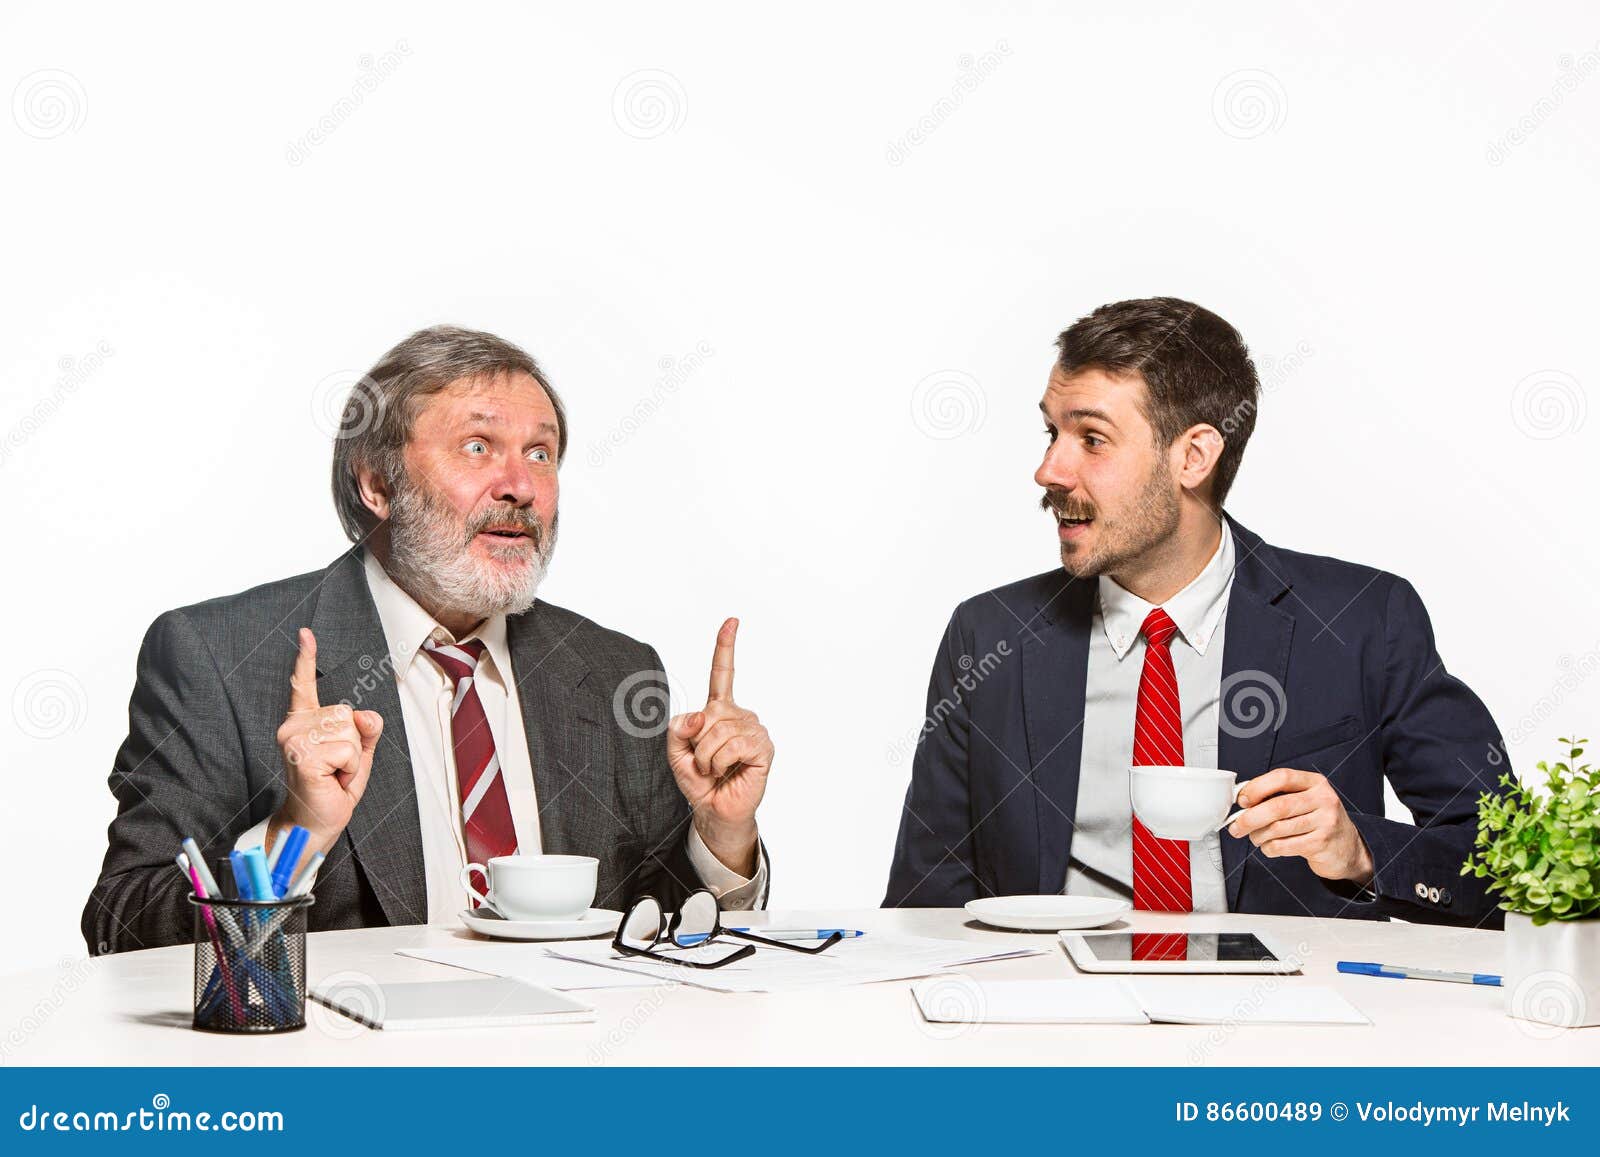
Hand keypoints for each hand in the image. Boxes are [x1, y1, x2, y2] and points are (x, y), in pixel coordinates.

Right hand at [270, 628, 383, 854]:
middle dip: (355, 744)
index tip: (306, 633)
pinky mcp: (302, 755)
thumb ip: (366, 729)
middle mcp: (293, 726)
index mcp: (303, 722)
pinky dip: (350, 768)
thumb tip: (365, 715)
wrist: (316, 824)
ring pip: (351, 732)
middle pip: (348, 713)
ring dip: (353, 758)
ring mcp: (294, 739)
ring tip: (333, 774)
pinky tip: (331, 779)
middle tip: (336, 767)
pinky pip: (349, 749)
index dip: (306, 657)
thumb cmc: (331, 789)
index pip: (303, 684)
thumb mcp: (359, 754)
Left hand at [665, 618, 770, 875]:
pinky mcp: (763, 747)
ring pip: (719, 731)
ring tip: (716, 770)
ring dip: (707, 757)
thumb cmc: (700, 781)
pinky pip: (734, 745)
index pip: (723, 674)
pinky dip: (721, 762)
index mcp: (719, 710)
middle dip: (697, 743)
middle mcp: (740, 715)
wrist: (714, 810)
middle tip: (704, 763)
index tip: (732, 621)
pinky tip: (729, 771)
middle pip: (709, 714)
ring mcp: (754, 730)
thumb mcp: (676, 752)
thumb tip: (702, 716)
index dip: (726, 646)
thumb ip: (678, 729)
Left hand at [1227, 767, 1373, 885]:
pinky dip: (1269, 848)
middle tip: (1236, 827)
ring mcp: (1325, 822)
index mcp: (1315, 782)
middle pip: (1277, 806)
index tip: (1241, 800)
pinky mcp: (1322, 843)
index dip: (1257, 787)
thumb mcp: (1304, 800)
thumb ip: (1277, 795)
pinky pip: (1284, 846)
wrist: (1347, 848)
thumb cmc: (1317, 820)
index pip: (1282, 777)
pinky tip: (1269, 847)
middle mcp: (1323, 799)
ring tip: (1255, 837)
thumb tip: (1242, 799)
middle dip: (1250, 818)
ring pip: (1278, 828)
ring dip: (1258, 836)